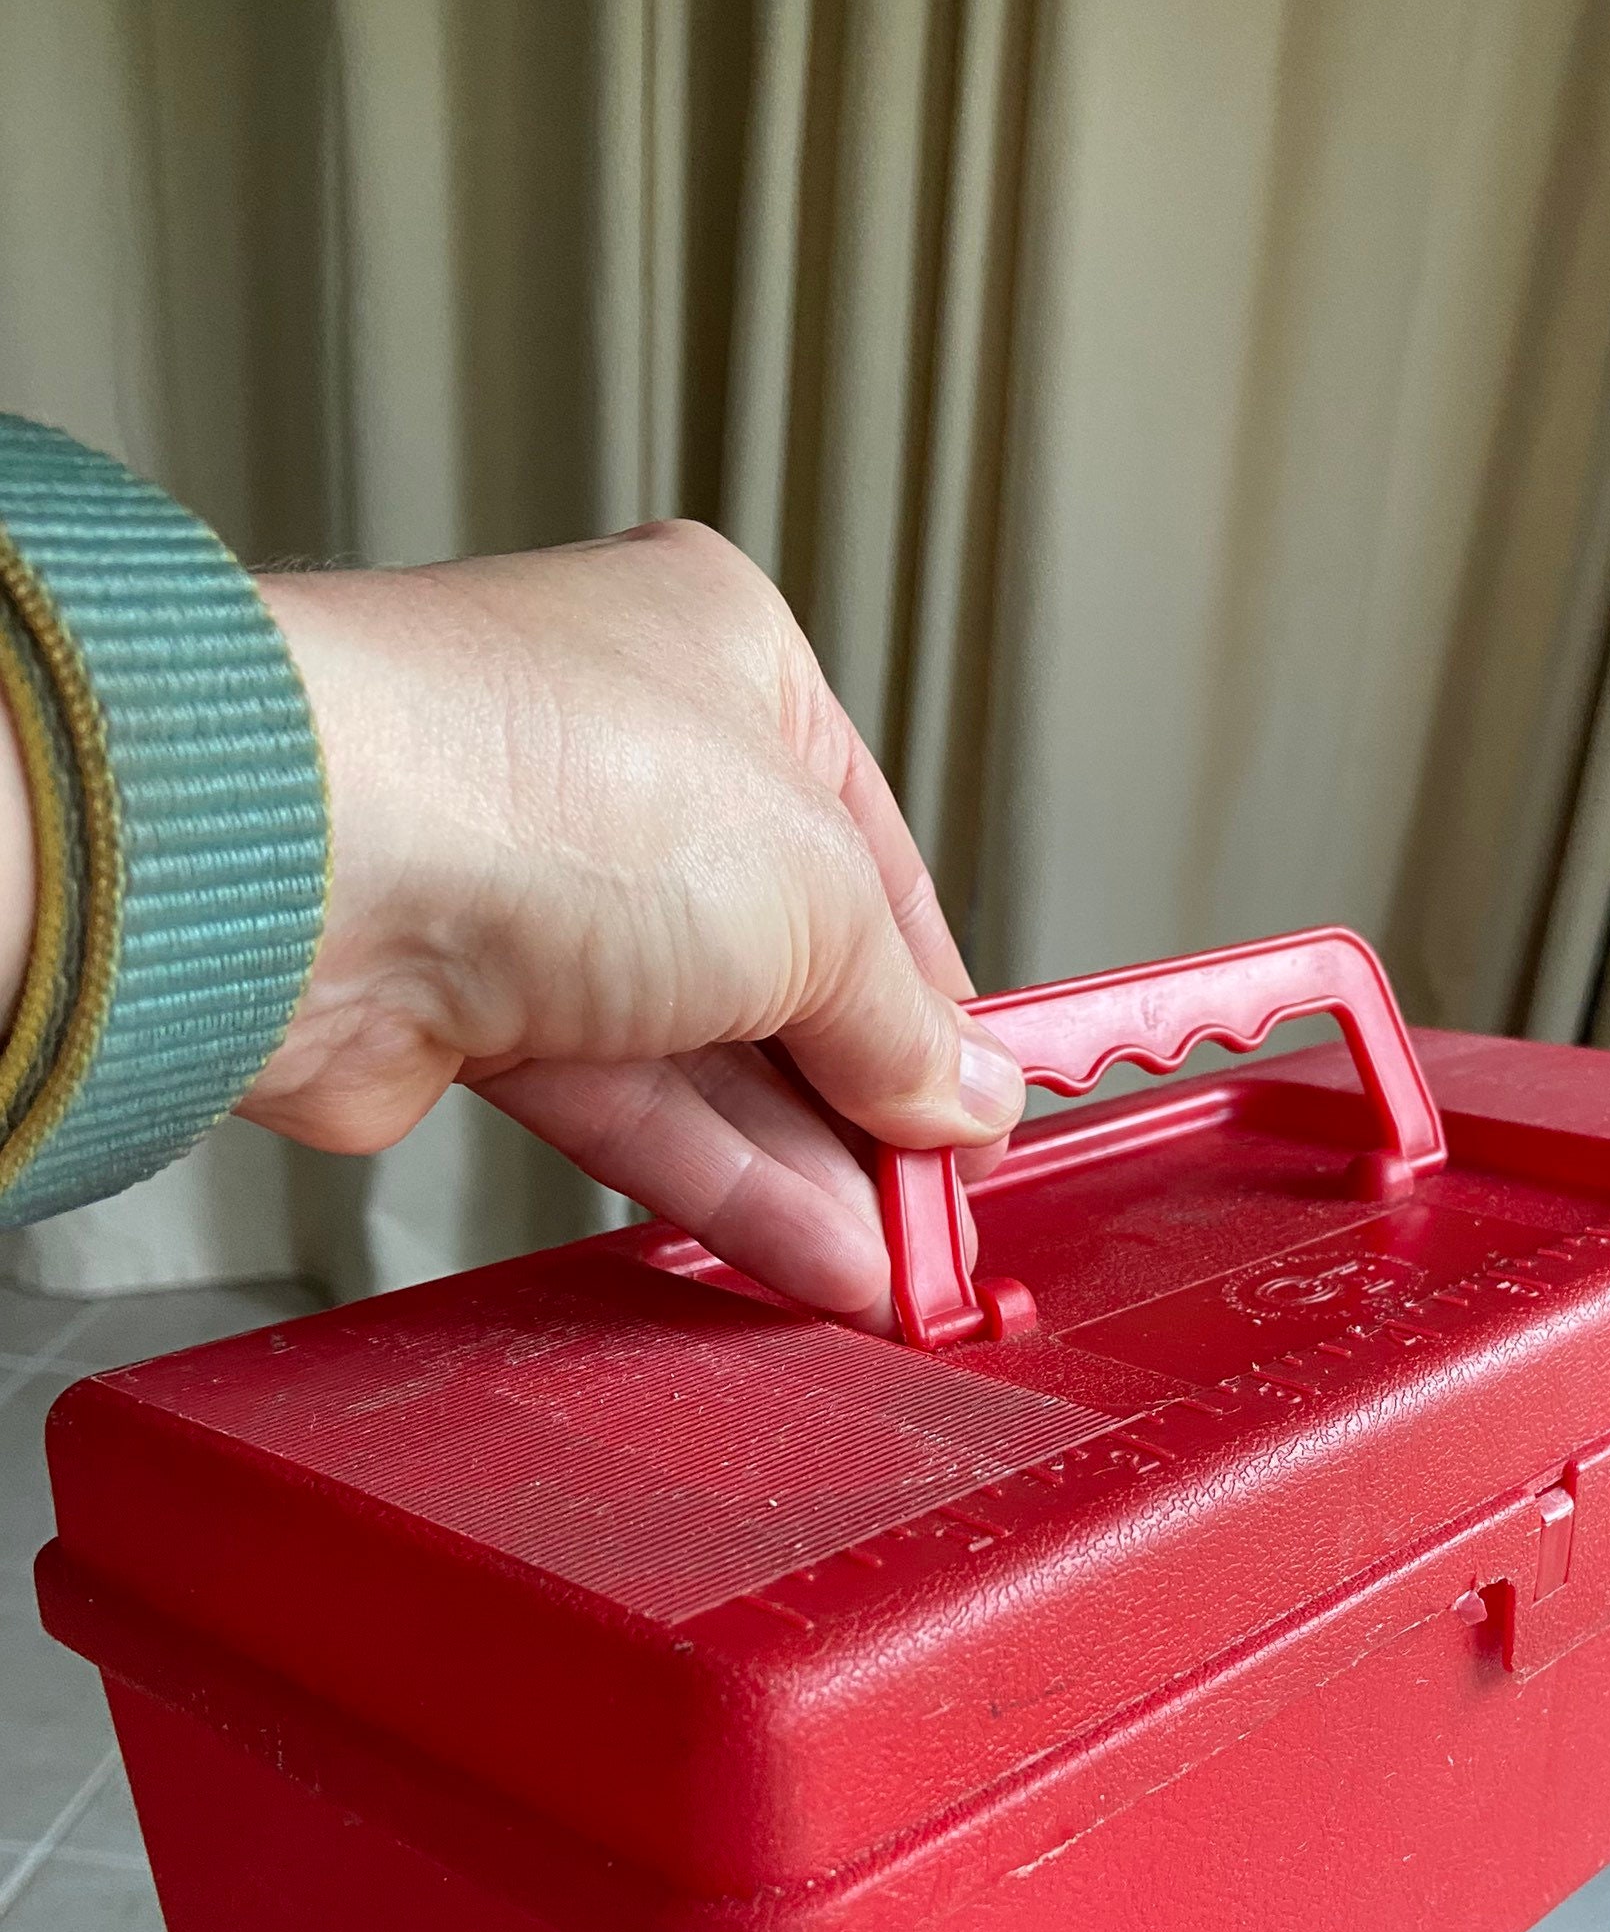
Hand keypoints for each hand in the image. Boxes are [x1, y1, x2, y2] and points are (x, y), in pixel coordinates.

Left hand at [250, 522, 1021, 1319]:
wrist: (305, 862)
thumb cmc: (536, 781)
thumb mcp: (815, 896)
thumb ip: (902, 1016)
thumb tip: (966, 1095)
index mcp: (723, 664)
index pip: (870, 851)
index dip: (935, 994)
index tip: (983, 1106)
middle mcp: (623, 763)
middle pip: (789, 963)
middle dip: (870, 1100)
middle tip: (942, 1208)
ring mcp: (539, 885)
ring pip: (708, 1053)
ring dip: (806, 1168)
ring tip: (894, 1268)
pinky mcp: (466, 1007)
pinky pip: (624, 1108)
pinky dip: (721, 1184)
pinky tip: (809, 1254)